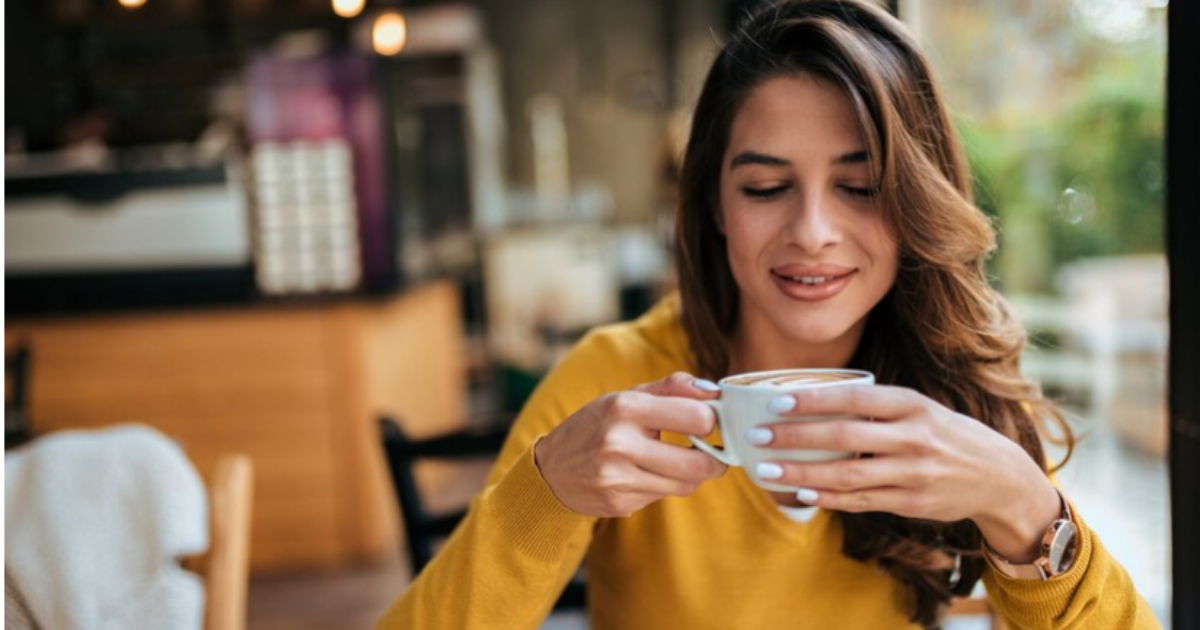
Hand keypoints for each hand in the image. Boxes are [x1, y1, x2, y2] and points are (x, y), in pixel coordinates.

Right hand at [535, 372, 727, 517]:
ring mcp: (617, 478)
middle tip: (716, 453)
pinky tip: (649, 474)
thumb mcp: (627, 397)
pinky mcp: (619, 504)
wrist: (551, 469)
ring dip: (692, 474)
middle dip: (715, 459)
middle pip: (698, 463)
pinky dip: (665, 485)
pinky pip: (663, 496)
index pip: (696, 418)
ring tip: (681, 460)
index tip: (710, 422)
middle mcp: (619, 444)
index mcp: (624, 407)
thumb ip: (672, 388)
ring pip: (685, 485)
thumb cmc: (597, 426)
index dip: (712, 421)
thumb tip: (714, 391)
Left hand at [755, 384, 1061, 560]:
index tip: (776, 402)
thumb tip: (811, 399)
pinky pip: (861, 501)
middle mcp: (914, 437)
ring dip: (802, 474)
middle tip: (758, 436)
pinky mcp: (911, 503)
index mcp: (913, 405)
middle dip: (796, 437)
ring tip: (766, 470)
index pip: (855, 397)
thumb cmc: (944, 433)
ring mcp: (913, 474)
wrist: (999, 476)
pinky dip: (828, 497)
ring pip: (847, 474)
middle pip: (845, 436)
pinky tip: (800, 494)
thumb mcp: (919, 408)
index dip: (814, 400)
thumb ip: (875, 406)